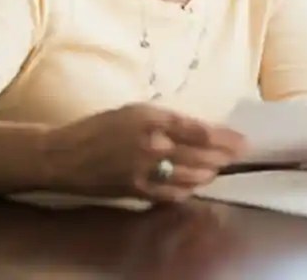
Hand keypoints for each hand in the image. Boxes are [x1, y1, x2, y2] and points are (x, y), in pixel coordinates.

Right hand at [42, 103, 243, 202]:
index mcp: (151, 120)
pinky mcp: (137, 191)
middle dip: (224, 156)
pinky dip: (189, 190)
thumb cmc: (100, 127)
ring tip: (219, 168)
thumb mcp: (135, 112)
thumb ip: (167, 121)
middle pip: (200, 156)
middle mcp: (151, 146)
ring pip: (190, 177)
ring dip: (210, 173)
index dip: (224, 137)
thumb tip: (199, 130)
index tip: (242, 139)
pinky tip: (196, 184)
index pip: (199, 131)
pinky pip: (172, 194)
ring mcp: (145, 172)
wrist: (64, 156)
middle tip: (239, 154)